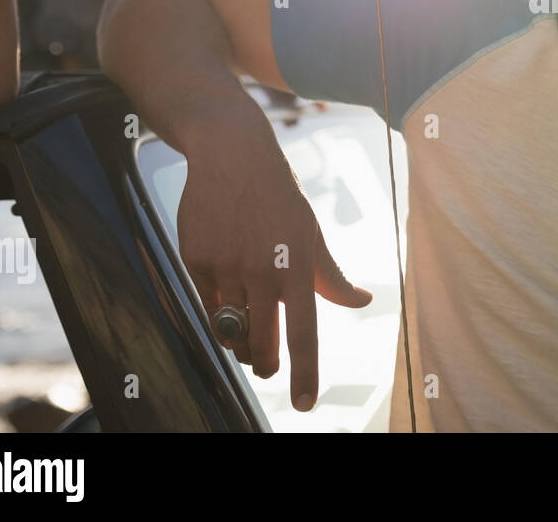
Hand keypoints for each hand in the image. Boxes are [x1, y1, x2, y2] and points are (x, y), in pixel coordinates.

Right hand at [177, 124, 371, 410]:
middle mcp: (261, 270)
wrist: (232, 154)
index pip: (303, 332)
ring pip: (231, 329)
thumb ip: (331, 276)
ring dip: (240, 340)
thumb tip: (362, 301)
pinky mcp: (195, 259)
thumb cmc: (279, 197)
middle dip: (265, 364)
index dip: (304, 372)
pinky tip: (226, 291)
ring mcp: (225, 266)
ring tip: (248, 332)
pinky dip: (218, 307)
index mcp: (297, 265)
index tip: (304, 404)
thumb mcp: (311, 233)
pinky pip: (206, 303)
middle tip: (267, 368)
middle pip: (262, 343)